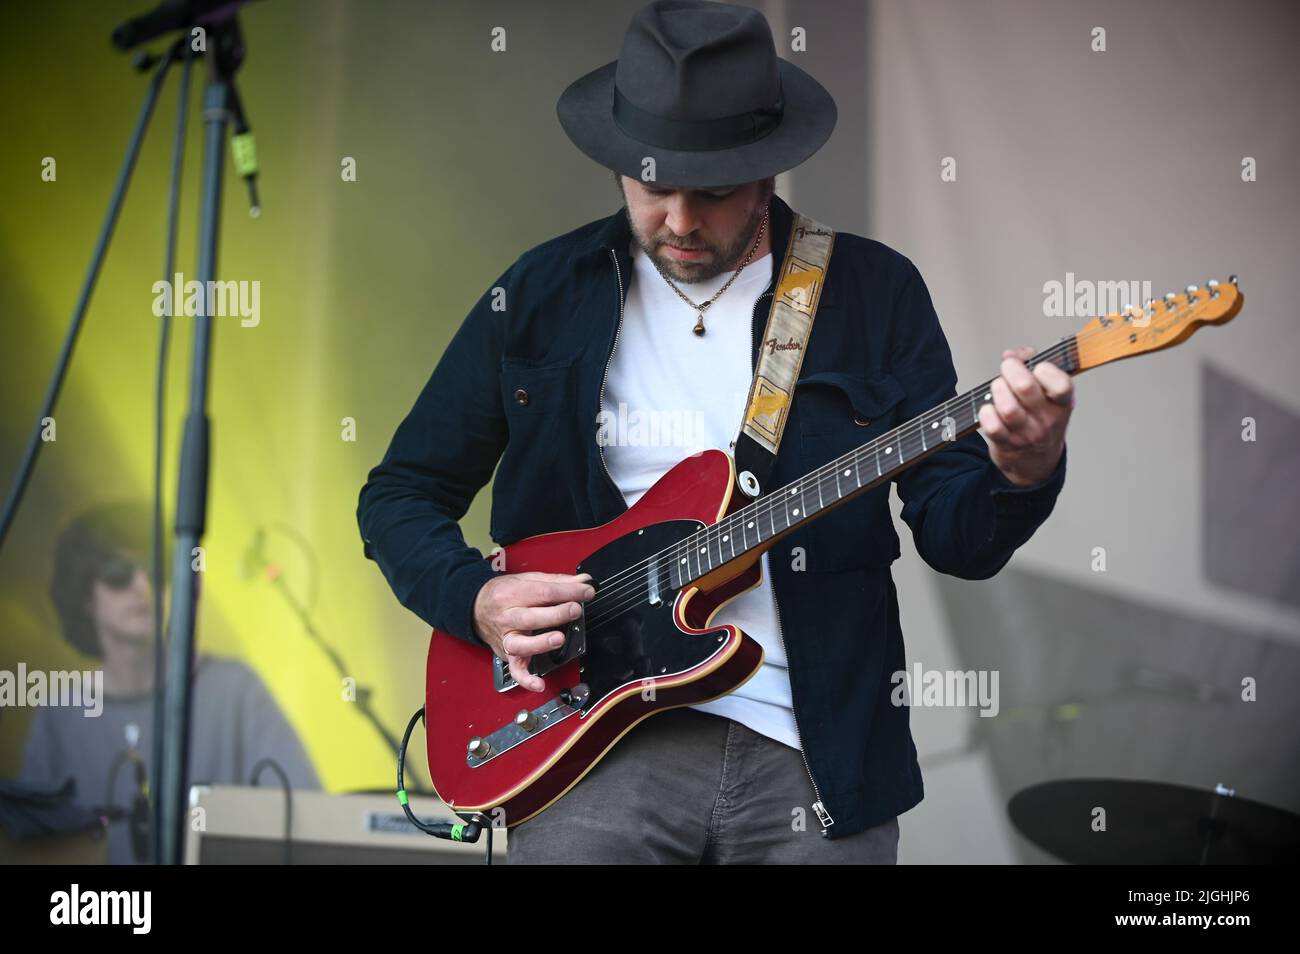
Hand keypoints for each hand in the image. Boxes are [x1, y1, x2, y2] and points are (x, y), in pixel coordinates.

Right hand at [472, 571, 595, 691]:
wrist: (474, 607)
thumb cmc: (503, 594)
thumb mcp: (527, 580)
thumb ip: (556, 582)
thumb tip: (583, 582)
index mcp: (514, 594)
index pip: (543, 592)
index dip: (568, 591)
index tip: (587, 591)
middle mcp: (508, 616)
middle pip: (531, 617)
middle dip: (556, 614)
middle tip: (575, 609)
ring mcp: (507, 637)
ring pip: (520, 644)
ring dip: (541, 643)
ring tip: (558, 639)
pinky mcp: (507, 654)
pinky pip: (515, 670)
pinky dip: (526, 679)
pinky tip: (539, 683)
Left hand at [979, 345, 1072, 486]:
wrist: (1036, 462)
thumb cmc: (1040, 420)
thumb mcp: (1048, 394)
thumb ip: (1031, 366)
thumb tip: (1013, 354)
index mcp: (1061, 403)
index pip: (1061, 385)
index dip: (1044, 369)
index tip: (1036, 366)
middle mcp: (1047, 420)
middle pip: (1026, 388)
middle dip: (1011, 370)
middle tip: (1007, 368)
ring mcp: (1026, 433)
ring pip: (1008, 408)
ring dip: (998, 390)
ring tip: (998, 388)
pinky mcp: (1006, 444)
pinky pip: (992, 426)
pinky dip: (986, 413)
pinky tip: (989, 408)